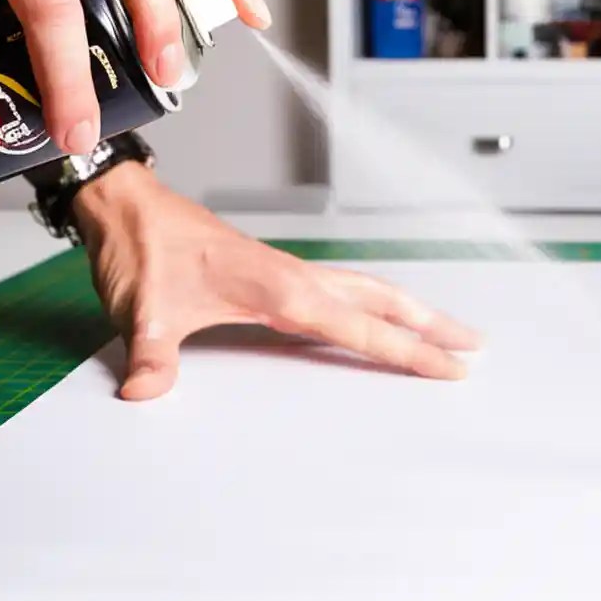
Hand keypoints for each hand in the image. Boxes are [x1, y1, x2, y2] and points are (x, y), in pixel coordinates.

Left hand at [72, 164, 481, 400]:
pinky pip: (339, 290)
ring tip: (444, 332)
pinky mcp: (273, 274)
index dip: (409, 352)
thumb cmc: (143, 250)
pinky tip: (372, 318)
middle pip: (382, 301)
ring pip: (366, 290)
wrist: (126, 208)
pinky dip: (372, 304)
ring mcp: (287, 273)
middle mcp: (294, 277)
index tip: (452, 367)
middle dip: (431, 326)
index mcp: (279, 287)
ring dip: (408, 310)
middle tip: (474, 347)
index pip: (361, 326)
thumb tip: (144, 392)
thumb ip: (151, 356)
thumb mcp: (144, 311)